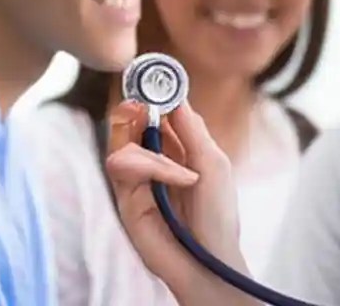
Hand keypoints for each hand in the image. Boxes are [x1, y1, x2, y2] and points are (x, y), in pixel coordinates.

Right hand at [105, 101, 254, 305]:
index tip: (148, 80)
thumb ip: (191, 130)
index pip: (156, 117)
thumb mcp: (212, 163)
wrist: (209, 259)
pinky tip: (179, 182)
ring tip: (186, 175)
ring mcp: (137, 182)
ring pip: (122, 146)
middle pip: (128, 126)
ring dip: (155, 155)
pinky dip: (153, 168)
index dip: (151, 98)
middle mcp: (154, 163)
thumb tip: (175, 97)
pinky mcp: (125, 201)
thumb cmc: (218, 215)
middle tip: (136, 104)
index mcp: (177, 151)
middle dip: (131, 111)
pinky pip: (122, 168)